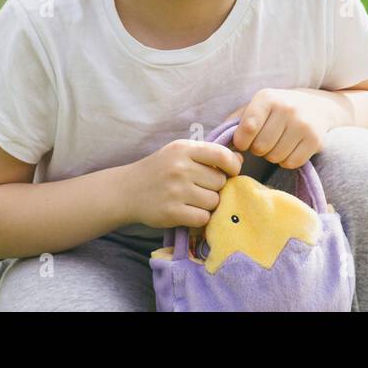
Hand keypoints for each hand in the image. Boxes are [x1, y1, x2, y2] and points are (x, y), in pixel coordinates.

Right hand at [120, 139, 243, 230]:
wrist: (128, 190)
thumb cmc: (160, 170)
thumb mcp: (179, 152)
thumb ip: (207, 154)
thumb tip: (240, 159)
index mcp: (183, 149)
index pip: (222, 155)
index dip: (233, 165)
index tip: (230, 171)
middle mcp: (180, 168)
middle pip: (220, 182)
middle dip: (216, 187)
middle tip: (201, 188)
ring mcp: (176, 191)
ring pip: (214, 201)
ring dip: (209, 204)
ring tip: (194, 200)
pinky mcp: (172, 212)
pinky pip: (203, 218)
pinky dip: (199, 217)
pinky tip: (188, 211)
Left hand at [221, 88, 336, 169]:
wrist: (316, 106)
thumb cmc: (276, 110)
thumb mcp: (255, 107)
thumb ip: (235, 122)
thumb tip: (218, 145)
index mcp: (267, 98)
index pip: (248, 127)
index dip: (242, 141)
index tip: (244, 142)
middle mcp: (287, 108)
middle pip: (261, 147)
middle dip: (257, 149)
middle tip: (263, 142)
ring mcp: (303, 124)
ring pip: (275, 157)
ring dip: (272, 156)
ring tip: (277, 143)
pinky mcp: (315, 140)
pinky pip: (291, 163)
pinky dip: (286, 161)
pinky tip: (289, 148)